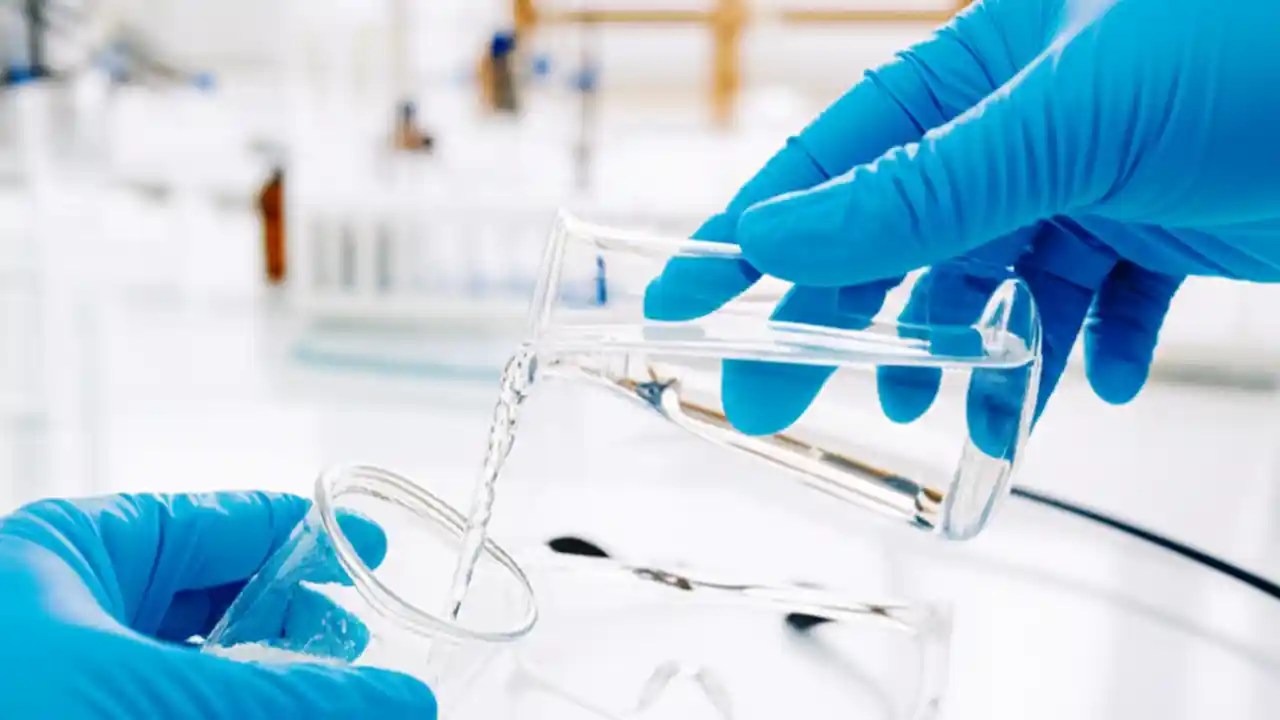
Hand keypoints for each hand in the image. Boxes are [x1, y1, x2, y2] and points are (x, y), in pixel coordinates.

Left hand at [0, 492, 436, 718]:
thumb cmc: (2, 709)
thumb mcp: (152, 697)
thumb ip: (286, 700)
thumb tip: (405, 703)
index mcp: (77, 552)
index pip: (222, 521)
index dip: (310, 533)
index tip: (377, 551)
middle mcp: (75, 612)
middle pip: (221, 600)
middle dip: (297, 627)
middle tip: (359, 655)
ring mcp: (77, 678)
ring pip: (202, 668)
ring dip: (268, 686)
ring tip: (330, 702)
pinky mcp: (77, 716)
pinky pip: (176, 706)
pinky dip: (226, 708)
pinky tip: (271, 719)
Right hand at [647, 0, 1279, 435]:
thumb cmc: (1263, 47)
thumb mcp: (1065, 121)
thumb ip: (920, 187)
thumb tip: (786, 233)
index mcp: (981, 66)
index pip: (834, 160)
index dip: (752, 232)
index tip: (685, 297)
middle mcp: (1026, 123)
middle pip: (898, 236)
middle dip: (841, 321)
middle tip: (778, 399)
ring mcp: (1094, 177)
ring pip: (995, 285)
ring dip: (970, 351)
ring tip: (956, 406)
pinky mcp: (1164, 230)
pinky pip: (1099, 304)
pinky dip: (1085, 350)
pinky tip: (1092, 378)